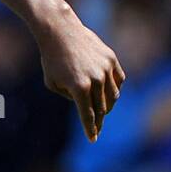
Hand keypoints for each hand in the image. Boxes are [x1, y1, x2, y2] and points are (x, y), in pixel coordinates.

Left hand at [36, 9, 124, 141]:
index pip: (88, 116)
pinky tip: (109, 93)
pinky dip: (115, 88)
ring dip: (108, 105)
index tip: (93, 139)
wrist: (60, 31)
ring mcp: (106, 69)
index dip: (91, 130)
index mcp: (80, 88)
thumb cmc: (51, 59)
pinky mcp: (112, 59)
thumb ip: (69, 97)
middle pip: (102, 108)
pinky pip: (119, 80)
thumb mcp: (53, 83)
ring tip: (103, 110)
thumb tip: (85, 104)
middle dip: (99, 121)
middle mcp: (96, 80)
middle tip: (96, 128)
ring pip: (113, 96)